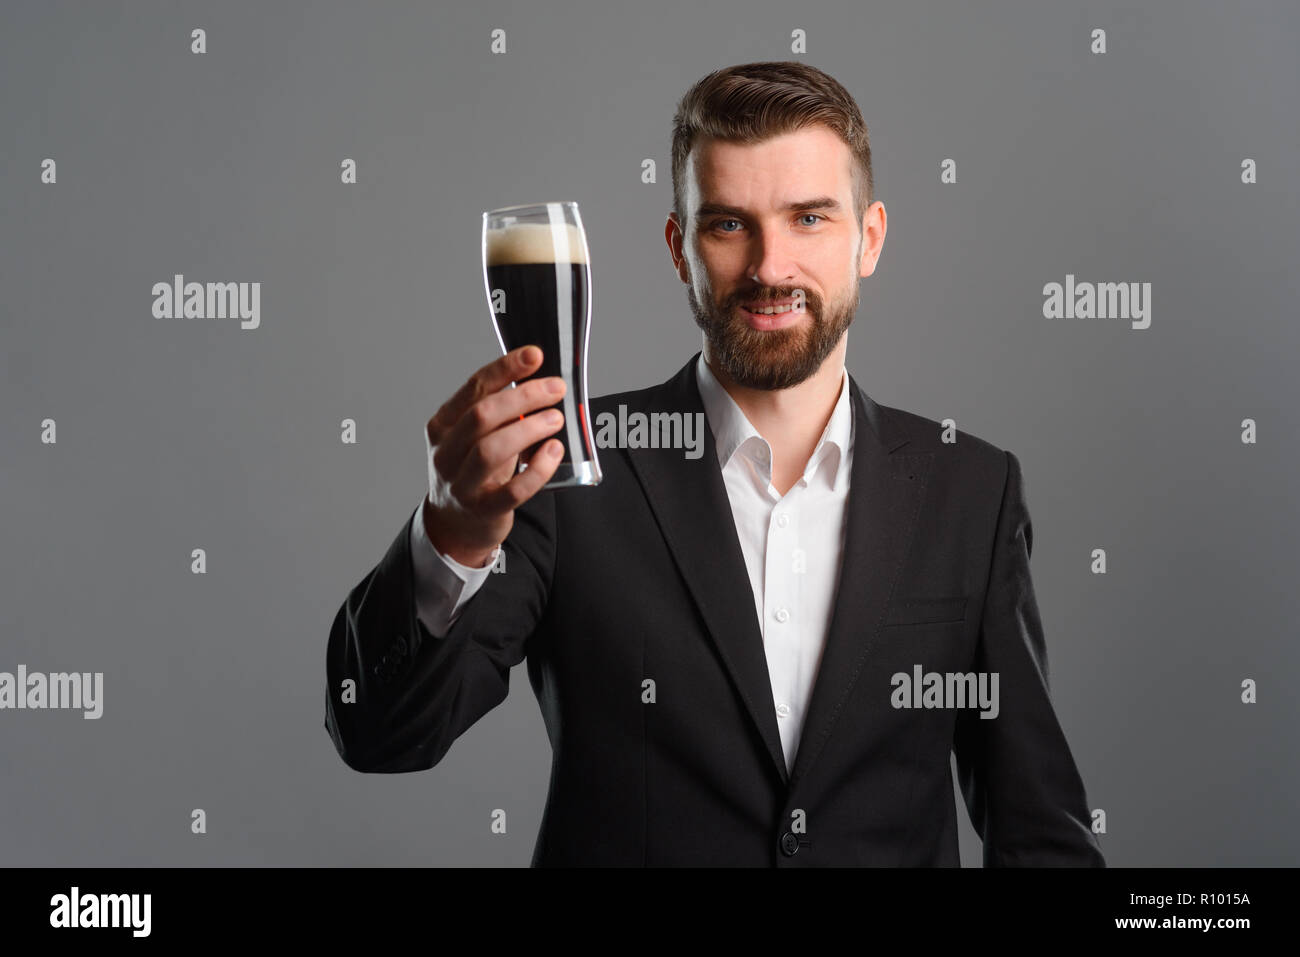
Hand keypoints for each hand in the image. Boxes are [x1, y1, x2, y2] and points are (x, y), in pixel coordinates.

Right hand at [422, 346, 565, 566]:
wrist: (455, 524)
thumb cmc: (473, 470)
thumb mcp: (473, 436)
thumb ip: (496, 411)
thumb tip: (539, 378)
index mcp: (442, 425)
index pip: (474, 388)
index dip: (506, 368)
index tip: (534, 355)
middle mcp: (446, 453)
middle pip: (482, 416)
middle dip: (523, 397)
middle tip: (555, 388)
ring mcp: (462, 484)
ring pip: (491, 450)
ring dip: (529, 429)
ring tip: (556, 418)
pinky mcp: (483, 510)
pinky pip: (513, 490)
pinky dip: (537, 470)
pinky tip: (553, 453)